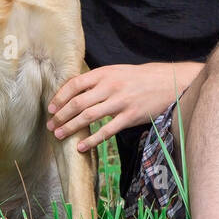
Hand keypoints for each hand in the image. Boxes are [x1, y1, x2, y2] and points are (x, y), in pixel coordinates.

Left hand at [46, 63, 194, 152]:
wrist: (168, 82)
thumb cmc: (139, 78)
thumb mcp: (117, 71)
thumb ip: (98, 80)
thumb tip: (74, 91)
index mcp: (104, 73)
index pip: (74, 84)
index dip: (59, 97)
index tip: (50, 108)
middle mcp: (110, 86)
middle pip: (77, 103)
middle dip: (60, 115)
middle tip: (50, 125)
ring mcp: (120, 102)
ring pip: (88, 117)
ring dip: (70, 128)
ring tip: (59, 135)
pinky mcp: (129, 116)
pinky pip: (106, 131)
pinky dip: (91, 140)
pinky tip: (81, 146)